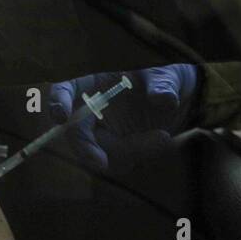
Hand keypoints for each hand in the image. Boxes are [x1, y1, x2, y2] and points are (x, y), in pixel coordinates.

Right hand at [47, 65, 199, 175]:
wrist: (182, 102)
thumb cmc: (167, 80)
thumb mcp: (168, 76)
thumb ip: (163, 85)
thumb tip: (163, 98)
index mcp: (95, 84)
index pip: (66, 89)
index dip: (58, 101)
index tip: (61, 115)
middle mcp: (92, 110)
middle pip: (76, 133)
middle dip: (86, 149)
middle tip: (102, 163)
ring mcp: (103, 133)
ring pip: (100, 152)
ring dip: (130, 151)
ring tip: (163, 137)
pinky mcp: (117, 151)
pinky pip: (118, 162)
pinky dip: (139, 156)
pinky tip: (162, 142)